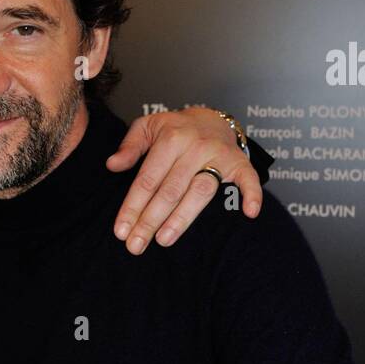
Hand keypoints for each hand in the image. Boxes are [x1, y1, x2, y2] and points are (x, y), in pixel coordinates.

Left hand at [107, 106, 261, 252]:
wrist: (211, 118)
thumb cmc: (175, 129)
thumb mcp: (147, 127)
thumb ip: (130, 146)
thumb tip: (112, 165)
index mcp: (170, 138)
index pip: (147, 179)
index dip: (132, 207)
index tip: (121, 231)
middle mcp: (194, 147)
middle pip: (169, 191)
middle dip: (150, 221)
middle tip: (136, 246)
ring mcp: (218, 155)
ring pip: (200, 192)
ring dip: (182, 218)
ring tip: (163, 240)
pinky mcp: (239, 162)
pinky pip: (248, 178)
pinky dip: (251, 194)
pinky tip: (248, 213)